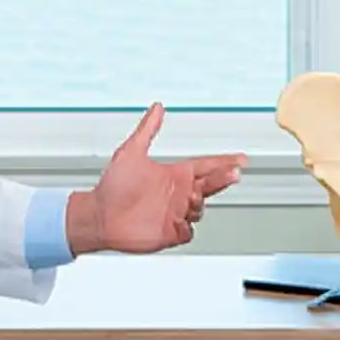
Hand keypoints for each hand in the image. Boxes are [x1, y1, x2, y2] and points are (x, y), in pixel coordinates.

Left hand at [66, 102, 246, 254]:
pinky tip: (180, 221)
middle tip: (232, 173)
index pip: (206, 165)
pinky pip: (189, 231)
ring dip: (198, 202)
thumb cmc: (111, 187)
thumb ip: (147, 130)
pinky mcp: (170, 233)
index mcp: (173, 174)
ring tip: (188, 197)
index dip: (224, 162)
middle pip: (211, 185)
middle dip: (223, 178)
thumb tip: (157, 107)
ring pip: (201, 208)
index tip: (240, 158)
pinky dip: (188, 227)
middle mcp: (177, 193)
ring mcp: (175, 213)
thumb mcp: (130, 152)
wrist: (99, 217)